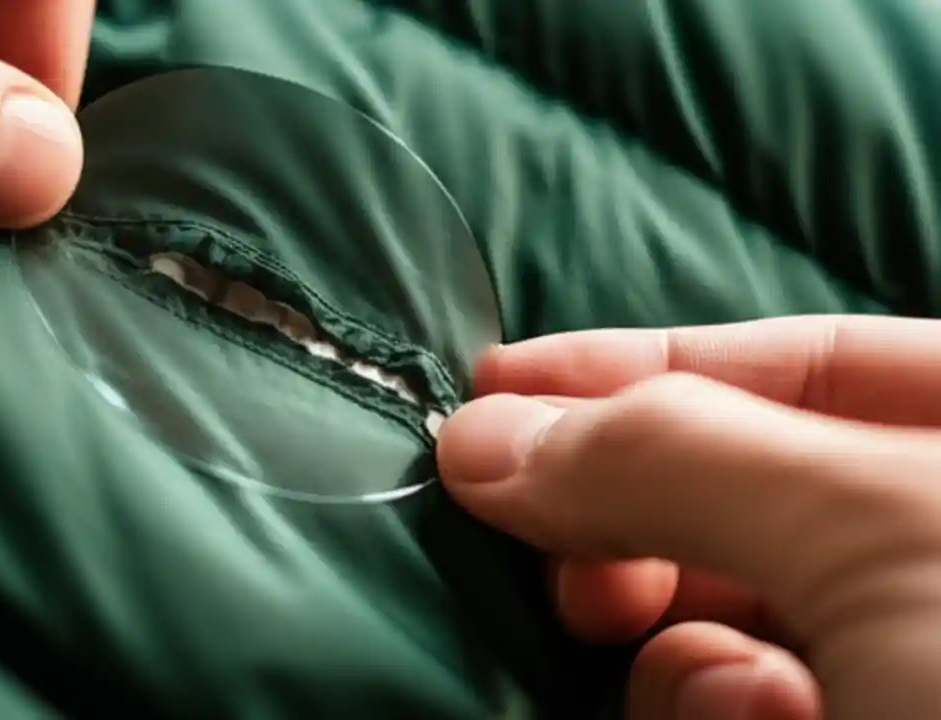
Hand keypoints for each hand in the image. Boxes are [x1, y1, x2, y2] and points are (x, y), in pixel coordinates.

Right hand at [436, 315, 940, 718]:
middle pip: (740, 492)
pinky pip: (724, 711)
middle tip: (545, 535)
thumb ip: (672, 451)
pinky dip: (708, 713)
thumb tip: (490, 433)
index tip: (497, 383)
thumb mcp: (878, 527)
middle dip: (630, 508)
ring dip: (677, 638)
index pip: (806, 363)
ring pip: (716, 619)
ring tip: (716, 681)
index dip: (643, 360)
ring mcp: (893, 675)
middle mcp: (938, 566)